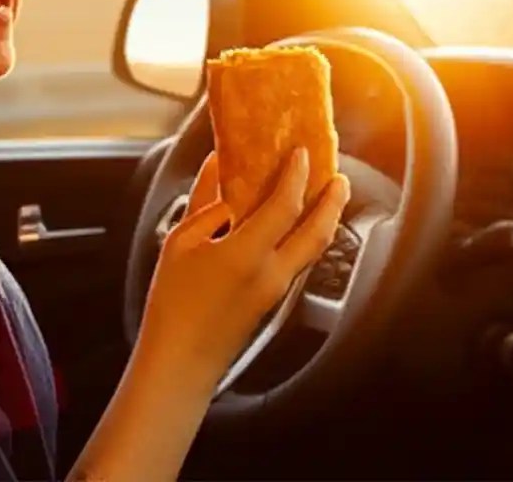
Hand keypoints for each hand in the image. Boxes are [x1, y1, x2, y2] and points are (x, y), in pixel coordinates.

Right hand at [135, 148, 350, 391]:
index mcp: (247, 254)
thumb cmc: (173, 304)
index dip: (297, 175)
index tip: (302, 152)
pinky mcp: (275, 300)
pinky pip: (300, 260)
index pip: (286, 205)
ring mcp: (279, 289)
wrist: (182, 360)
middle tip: (339, 176)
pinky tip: (294, 226)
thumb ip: (204, 201)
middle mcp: (273, 272)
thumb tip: (217, 166)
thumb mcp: (180, 243)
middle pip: (319, 229)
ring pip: (315, 247)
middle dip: (333, 200)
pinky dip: (306, 237)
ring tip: (325, 197)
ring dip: (325, 219)